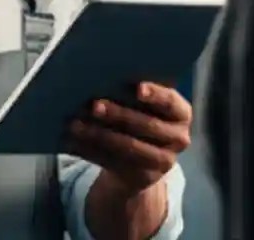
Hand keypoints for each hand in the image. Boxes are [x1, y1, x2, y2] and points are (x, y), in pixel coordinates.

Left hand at [67, 82, 192, 192]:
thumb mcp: (144, 104)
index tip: (137, 88)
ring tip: (75, 124)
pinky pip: (114, 163)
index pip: (170, 102)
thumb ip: (132, 92)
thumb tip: (99, 76)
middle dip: (119, 114)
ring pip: (129, 147)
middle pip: (147, 125)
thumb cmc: (139, 115)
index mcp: (181, 113)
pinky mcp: (143, 177)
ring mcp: (163, 162)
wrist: (142, 159)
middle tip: (94, 105)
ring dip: (99, 135)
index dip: (155, 95)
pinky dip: (90, 151)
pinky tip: (72, 141)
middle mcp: (179, 138)